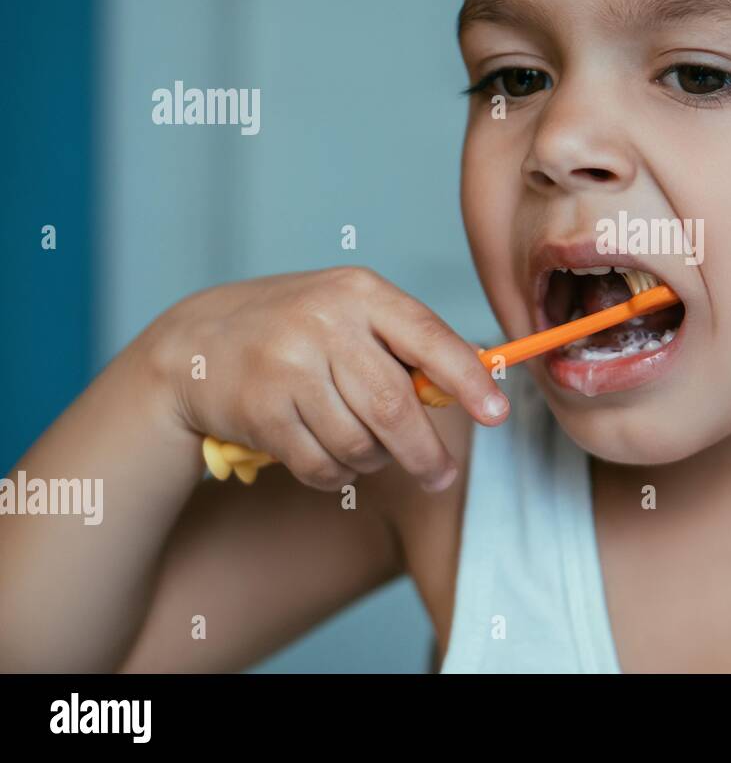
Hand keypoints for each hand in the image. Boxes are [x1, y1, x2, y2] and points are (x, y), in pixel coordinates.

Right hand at [145, 266, 507, 491]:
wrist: (197, 344)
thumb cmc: (297, 331)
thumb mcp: (349, 314)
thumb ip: (407, 344)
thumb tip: (476, 379)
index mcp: (359, 292)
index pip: (428, 336)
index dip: (468, 379)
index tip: (497, 413)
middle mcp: (323, 322)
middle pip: (395, 406)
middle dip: (426, 452)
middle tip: (442, 476)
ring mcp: (286, 366)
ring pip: (360, 443)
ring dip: (373, 461)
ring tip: (366, 448)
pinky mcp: (259, 410)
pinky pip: (322, 466)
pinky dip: (336, 474)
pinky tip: (329, 455)